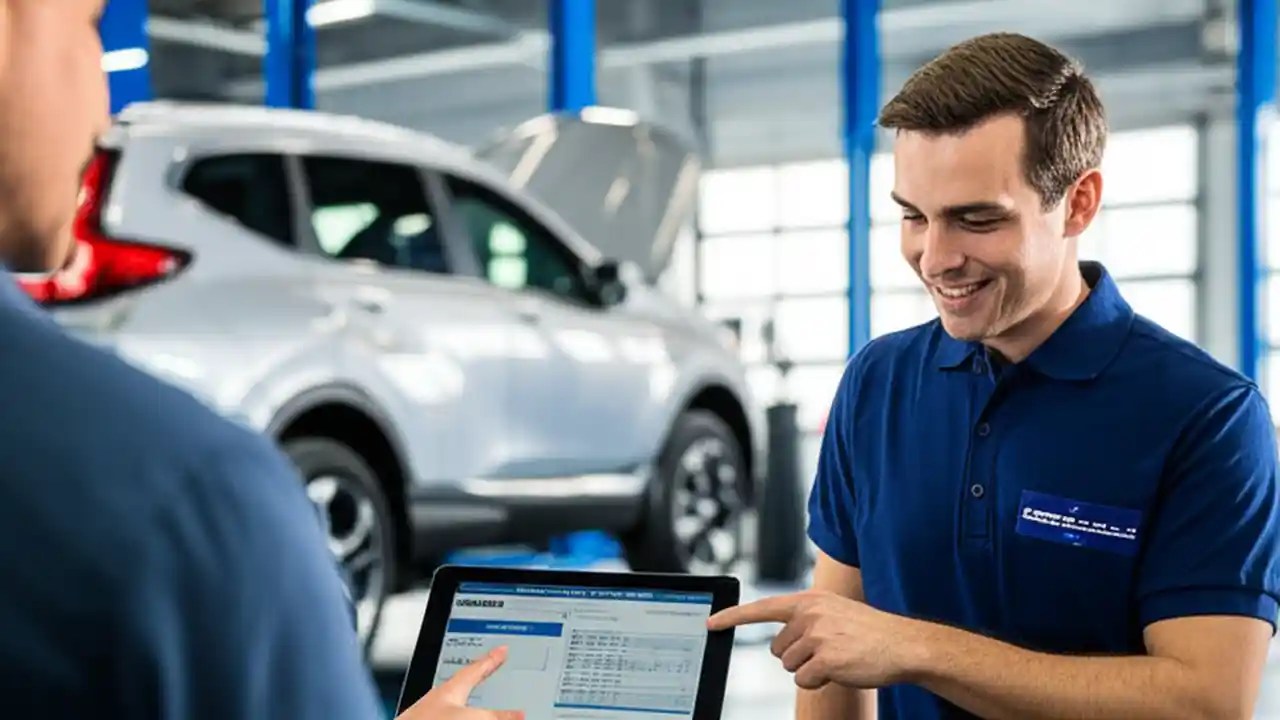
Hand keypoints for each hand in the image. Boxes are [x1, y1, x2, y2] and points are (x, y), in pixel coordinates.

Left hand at [396, 646, 523, 719]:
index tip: (502, 649)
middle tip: (494, 666)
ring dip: (475, 705)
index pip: (476, 668)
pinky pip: (454, 716)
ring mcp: (432, 716)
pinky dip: (467, 714)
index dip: (492, 659)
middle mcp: (440, 702)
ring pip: (459, 706)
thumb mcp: (471, 718)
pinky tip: (468, 716)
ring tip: (488, 703)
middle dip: (481, 677)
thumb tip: (519, 715)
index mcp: (450, 690)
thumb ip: (496, 715)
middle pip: (465, 685)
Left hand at [707, 591, 924, 689]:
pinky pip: (803, 681)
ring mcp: (817, 636)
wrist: (902, 645)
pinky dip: (817, 682)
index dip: (732, 616)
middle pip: (777, 648)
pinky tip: (839, 670)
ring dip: (809, 670)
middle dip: (796, 656)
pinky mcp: (825, 659)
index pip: (761, 607)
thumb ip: (806, 618)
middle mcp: (810, 614)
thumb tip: (780, 641)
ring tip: (837, 658)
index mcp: (809, 600)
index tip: (711, 622)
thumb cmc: (870, 632)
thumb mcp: (834, 612)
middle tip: (826, 651)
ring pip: (789, 667)